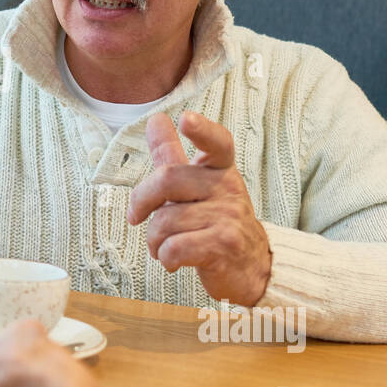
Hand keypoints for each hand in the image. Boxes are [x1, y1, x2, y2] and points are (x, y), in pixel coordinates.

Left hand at [127, 111, 271, 306]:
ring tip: (163, 246)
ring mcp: (229, 216)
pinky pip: (174, 247)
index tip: (185, 119)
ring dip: (153, 240)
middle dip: (140, 202)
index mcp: (220, 169)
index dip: (202, 130)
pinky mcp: (223, 244)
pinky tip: (173, 260)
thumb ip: (173, 156)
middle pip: (166, 180)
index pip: (217, 143)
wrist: (251, 267)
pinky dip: (164, 257)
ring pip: (165, 220)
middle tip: (136, 217)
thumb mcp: (198, 186)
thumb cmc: (216, 223)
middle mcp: (228, 187)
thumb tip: (155, 119)